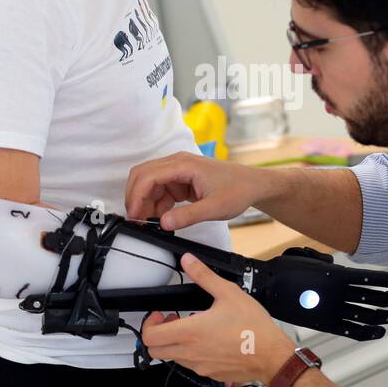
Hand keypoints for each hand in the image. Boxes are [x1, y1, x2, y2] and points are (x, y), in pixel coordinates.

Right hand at [125, 151, 263, 230]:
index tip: (134, 215)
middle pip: (142, 175)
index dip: (137, 195)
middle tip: (136, 220)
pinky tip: (162, 217)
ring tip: (150, 223)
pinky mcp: (180, 180)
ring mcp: (177, 171)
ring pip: (149, 183)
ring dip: (145, 202)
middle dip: (135, 197)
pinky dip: (156, 204)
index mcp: (183, 165)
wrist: (253, 185)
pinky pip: (159, 190)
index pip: (148, 175)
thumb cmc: (238, 190)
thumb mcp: (214, 208)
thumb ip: (188, 216)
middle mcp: (177, 163)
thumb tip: (163, 223)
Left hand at [141, 253, 296, 384]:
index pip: (150, 337)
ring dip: (176, 343)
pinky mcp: (211, 374)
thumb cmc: (253, 328)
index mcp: (190, 333)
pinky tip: (209, 340)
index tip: (160, 314)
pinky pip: (192, 365)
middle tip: (173, 320)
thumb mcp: (228, 293)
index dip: (149, 324)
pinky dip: (192, 353)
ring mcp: (200, 366)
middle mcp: (190, 353)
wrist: (272, 356)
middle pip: (156, 351)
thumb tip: (188, 261)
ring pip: (173, 358)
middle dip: (159, 334)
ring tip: (194, 327)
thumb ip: (203, 276)